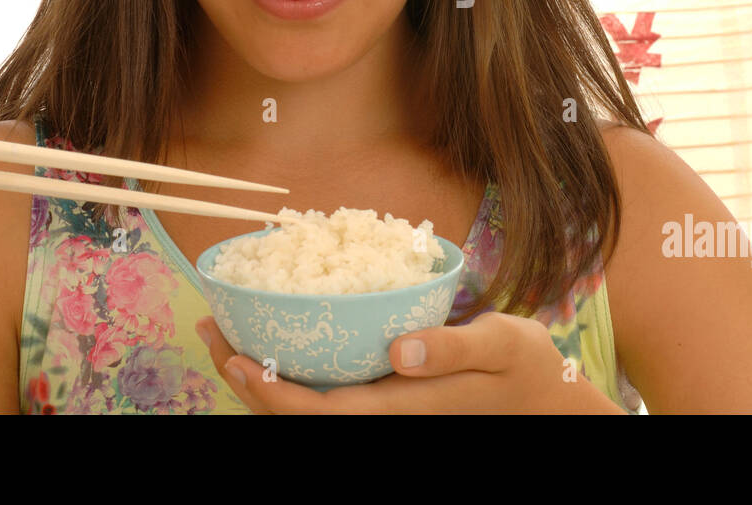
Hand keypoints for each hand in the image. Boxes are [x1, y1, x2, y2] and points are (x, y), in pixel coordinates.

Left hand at [196, 311, 625, 413]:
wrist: (543, 402)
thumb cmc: (525, 367)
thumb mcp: (503, 344)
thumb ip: (454, 349)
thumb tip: (400, 351)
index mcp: (404, 409)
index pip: (325, 414)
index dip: (274, 394)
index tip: (238, 360)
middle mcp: (384, 421)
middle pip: (299, 418)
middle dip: (245, 382)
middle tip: (208, 330)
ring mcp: (381, 417)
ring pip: (303, 412)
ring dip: (254, 381)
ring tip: (218, 334)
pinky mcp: (382, 407)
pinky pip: (320, 400)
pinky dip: (283, 377)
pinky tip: (267, 345)